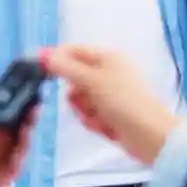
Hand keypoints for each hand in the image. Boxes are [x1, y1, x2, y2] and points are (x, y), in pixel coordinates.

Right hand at [41, 47, 179, 164]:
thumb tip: (44, 55)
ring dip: (84, 110)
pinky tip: (104, 127)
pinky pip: (91, 114)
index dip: (56, 58)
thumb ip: (65, 68)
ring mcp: (111, 95)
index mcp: (108, 58)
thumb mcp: (91, 80)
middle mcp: (109, 73)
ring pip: (81, 99)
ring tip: (97, 117)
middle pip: (76, 78)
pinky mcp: (112, 114)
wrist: (148, 135)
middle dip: (75, 94)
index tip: (38, 67)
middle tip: (83, 101)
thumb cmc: (121, 101)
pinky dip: (94, 121)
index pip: (75, 51)